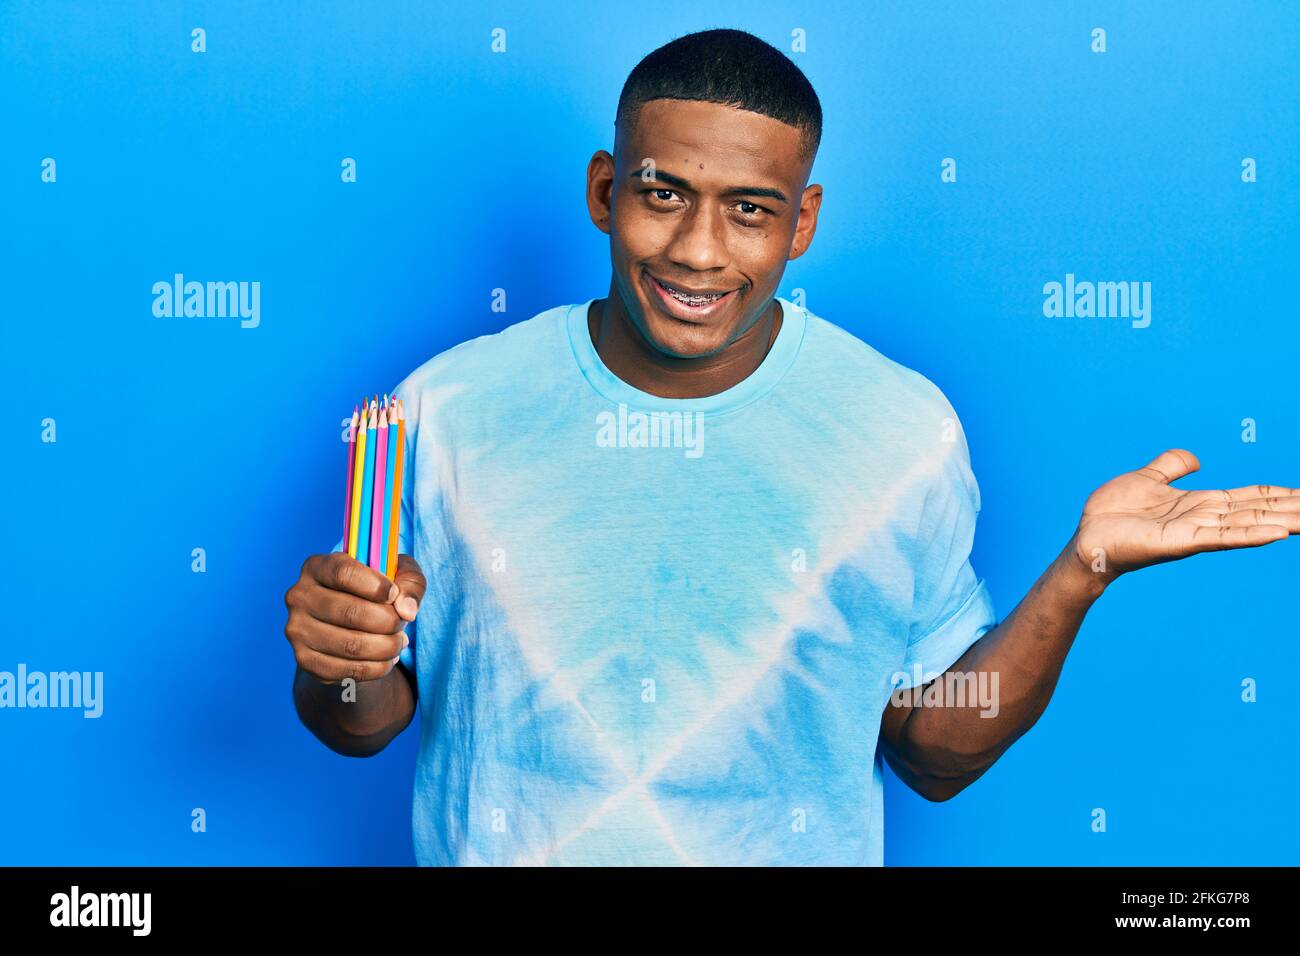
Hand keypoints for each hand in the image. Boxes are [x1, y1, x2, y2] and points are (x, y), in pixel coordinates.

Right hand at [284, 552, 426, 683]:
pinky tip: (388, 658)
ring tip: (399, 642)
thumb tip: (407, 610)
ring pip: (350, 645)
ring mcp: (298, 630)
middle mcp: (299, 596)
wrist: (349, 626)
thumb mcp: (397, 575)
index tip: (394, 595)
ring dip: (386, 647)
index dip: (375, 586)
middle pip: (350, 612)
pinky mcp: (305, 660)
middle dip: (388, 621)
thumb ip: (410, 582)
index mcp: (317, 567)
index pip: (343, 573)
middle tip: (403, 623)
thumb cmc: (375, 592)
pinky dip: (377, 668)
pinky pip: (346, 670)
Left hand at [1071, 449, 1298, 583]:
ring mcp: (1196, 532)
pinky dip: (1251, 535)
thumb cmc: (1113, 514)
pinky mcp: (1181, 542)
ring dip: (1284, 521)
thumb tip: (1195, 458)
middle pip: (1260, 511)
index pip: (1251, 497)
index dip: (1280, 494)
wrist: (1086, 539)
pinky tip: (1279, 532)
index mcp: (1201, 504)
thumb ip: (1171, 466)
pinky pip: (1222, 537)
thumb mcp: (1147, 479)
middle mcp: (1205, 519)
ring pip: (1250, 524)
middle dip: (1293, 508)